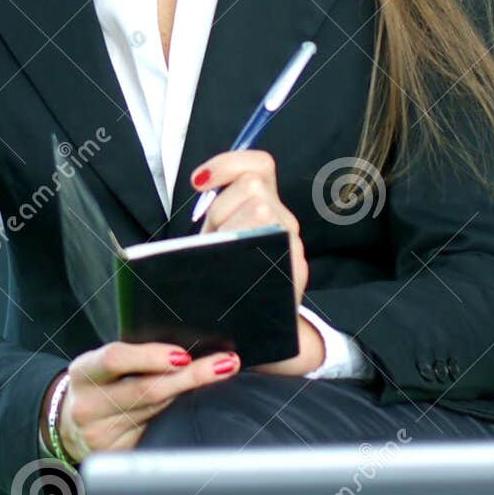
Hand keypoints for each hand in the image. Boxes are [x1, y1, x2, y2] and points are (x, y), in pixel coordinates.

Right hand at [55, 339, 239, 465]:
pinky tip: (199, 414)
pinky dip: (180, 422)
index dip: (151, 356)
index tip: (184, 355)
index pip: (115, 359)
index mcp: (83, 373)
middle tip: (225, 365)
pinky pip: (158, 436)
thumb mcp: (102, 366)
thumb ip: (134, 359)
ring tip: (221, 380)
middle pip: (147, 391)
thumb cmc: (97, 386)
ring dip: (191, 398)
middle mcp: (89, 406)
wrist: (70, 426)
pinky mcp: (119, 456)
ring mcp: (103, 435)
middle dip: (191, 377)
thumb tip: (185, 353)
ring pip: (158, 414)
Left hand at [190, 148, 320, 375]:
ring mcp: (292, 246)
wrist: (254, 330)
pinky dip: (244, 255)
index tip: (198, 182)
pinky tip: (232, 270)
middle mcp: (285, 222)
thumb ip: (218, 210)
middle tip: (214, 241)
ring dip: (230, 231)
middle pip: (253, 188)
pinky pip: (271, 248)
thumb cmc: (227, 278)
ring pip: (260, 210)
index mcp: (266, 206)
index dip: (228, 163)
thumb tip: (200, 180)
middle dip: (220, 210)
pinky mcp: (295, 271)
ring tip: (223, 260)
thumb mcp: (218, 240)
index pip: (259, 165)